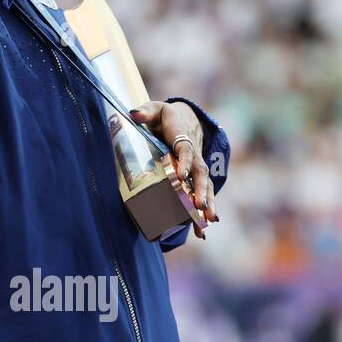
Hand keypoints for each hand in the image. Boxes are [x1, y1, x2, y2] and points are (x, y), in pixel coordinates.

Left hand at [129, 99, 218, 239]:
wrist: (181, 121)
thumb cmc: (163, 117)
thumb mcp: (154, 110)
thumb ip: (145, 111)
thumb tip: (134, 114)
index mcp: (183, 139)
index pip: (186, 151)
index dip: (185, 162)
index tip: (181, 176)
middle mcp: (194, 156)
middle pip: (200, 174)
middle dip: (201, 191)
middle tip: (200, 207)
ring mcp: (196, 168)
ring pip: (205, 187)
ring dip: (207, 205)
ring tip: (207, 224)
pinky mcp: (194, 179)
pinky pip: (201, 195)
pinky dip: (202, 213)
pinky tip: (202, 232)